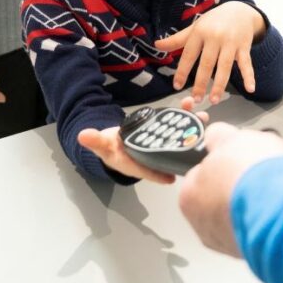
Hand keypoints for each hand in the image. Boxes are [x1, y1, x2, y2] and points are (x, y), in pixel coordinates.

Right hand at [78, 98, 209, 184]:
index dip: (159, 175)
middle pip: (171, 154)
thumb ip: (95, 140)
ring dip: (191, 127)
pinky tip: (191, 105)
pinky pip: (177, 123)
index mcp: (138, 163)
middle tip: (198, 138)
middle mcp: (154, 155)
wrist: (114, 140)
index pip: (148, 171)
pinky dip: (185, 115)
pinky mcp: (165, 131)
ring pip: (179, 137)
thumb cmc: (109, 148)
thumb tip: (83, 136)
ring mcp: (162, 142)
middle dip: (185, 147)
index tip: (170, 177)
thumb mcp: (101, 145)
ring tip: (200, 116)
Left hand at [155, 2, 264, 102]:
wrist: (239, 10)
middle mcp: (215, 37)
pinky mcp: (244, 46)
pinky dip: (249, 76)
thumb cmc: (214, 21)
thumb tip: (156, 46)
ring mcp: (231, 42)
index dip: (182, 71)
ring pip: (224, 66)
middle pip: (207, 63)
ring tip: (214, 99)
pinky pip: (246, 63)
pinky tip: (250, 89)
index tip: (177, 86)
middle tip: (196, 99)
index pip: (189, 54)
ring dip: (219, 84)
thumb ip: (178, 39)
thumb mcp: (195, 27)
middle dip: (200, 82)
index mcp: (200, 32)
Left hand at [178, 124, 282, 256]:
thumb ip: (219, 137)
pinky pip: (258, 230)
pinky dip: (266, 219)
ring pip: (239, 217)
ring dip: (252, 204)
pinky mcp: (252, 252)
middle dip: (236, 185)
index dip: (220, 163)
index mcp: (190, 196)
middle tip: (254, 173)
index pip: (200, 175)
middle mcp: (203, 225)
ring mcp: (228, 242)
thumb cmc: (252, 175)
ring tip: (270, 188)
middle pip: (219, 198)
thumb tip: (216, 136)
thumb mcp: (231, 137)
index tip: (233, 159)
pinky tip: (277, 205)